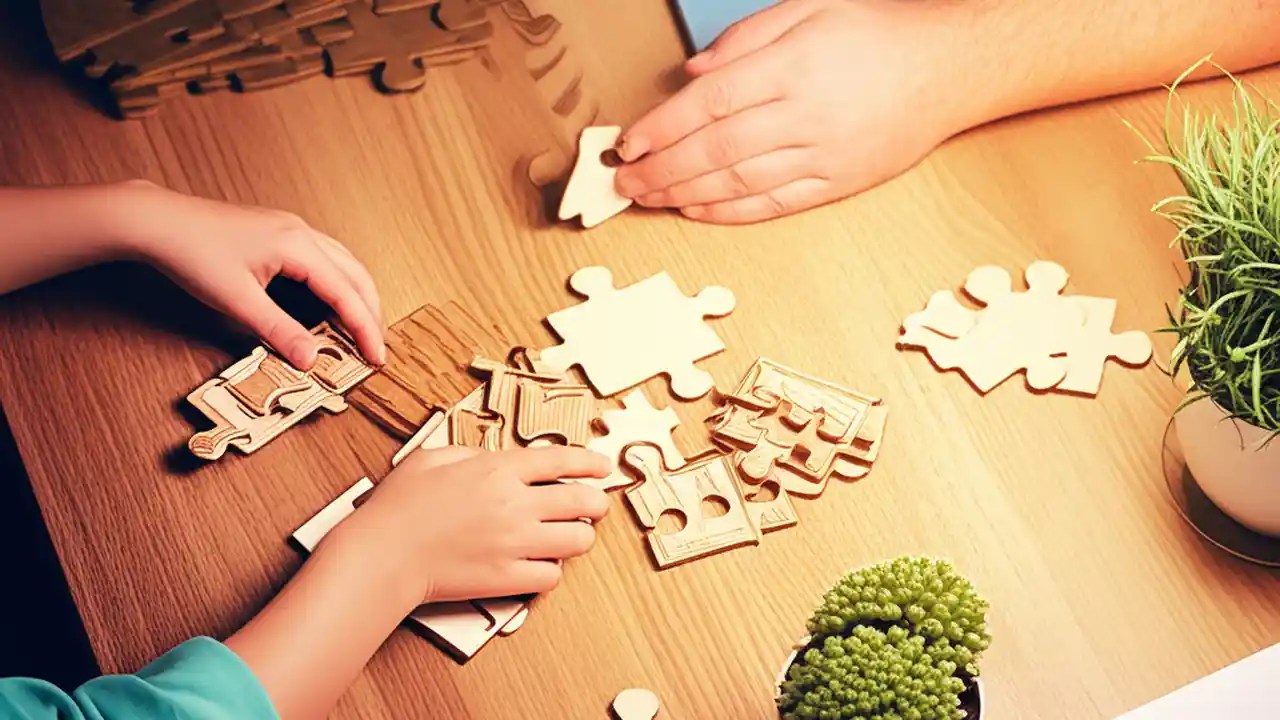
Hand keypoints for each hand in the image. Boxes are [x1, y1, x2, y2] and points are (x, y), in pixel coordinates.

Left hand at [119, 181, 384, 368]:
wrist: (157, 222)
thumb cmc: (191, 252)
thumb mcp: (237, 301)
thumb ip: (279, 331)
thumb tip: (310, 359)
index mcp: (298, 246)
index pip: (347, 293)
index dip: (365, 328)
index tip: (376, 357)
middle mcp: (302, 233)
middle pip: (356, 275)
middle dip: (370, 313)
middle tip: (375, 347)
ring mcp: (291, 230)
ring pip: (343, 264)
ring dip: (357, 296)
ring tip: (362, 328)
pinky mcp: (279, 233)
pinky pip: (325, 258)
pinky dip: (338, 283)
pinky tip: (332, 300)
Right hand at [348, 445, 611, 603]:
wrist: (384, 555)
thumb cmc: (400, 507)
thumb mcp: (433, 457)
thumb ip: (471, 454)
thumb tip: (492, 457)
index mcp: (498, 470)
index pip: (564, 460)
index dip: (591, 463)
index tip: (603, 467)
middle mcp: (515, 505)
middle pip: (583, 501)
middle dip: (597, 502)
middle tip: (595, 504)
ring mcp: (514, 543)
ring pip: (578, 540)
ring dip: (579, 536)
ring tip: (570, 534)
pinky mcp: (507, 578)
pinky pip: (552, 575)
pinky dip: (552, 569)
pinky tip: (541, 562)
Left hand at [613, 0, 971, 223]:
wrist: (950, 69)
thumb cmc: (879, 33)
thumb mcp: (811, 9)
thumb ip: (746, 39)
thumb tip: (692, 74)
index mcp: (795, 66)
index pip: (711, 103)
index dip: (662, 127)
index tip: (629, 143)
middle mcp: (807, 114)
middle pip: (717, 149)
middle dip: (663, 169)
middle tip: (625, 183)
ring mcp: (824, 155)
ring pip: (740, 182)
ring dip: (686, 194)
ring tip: (649, 199)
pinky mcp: (839, 183)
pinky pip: (775, 204)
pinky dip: (730, 211)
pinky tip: (697, 210)